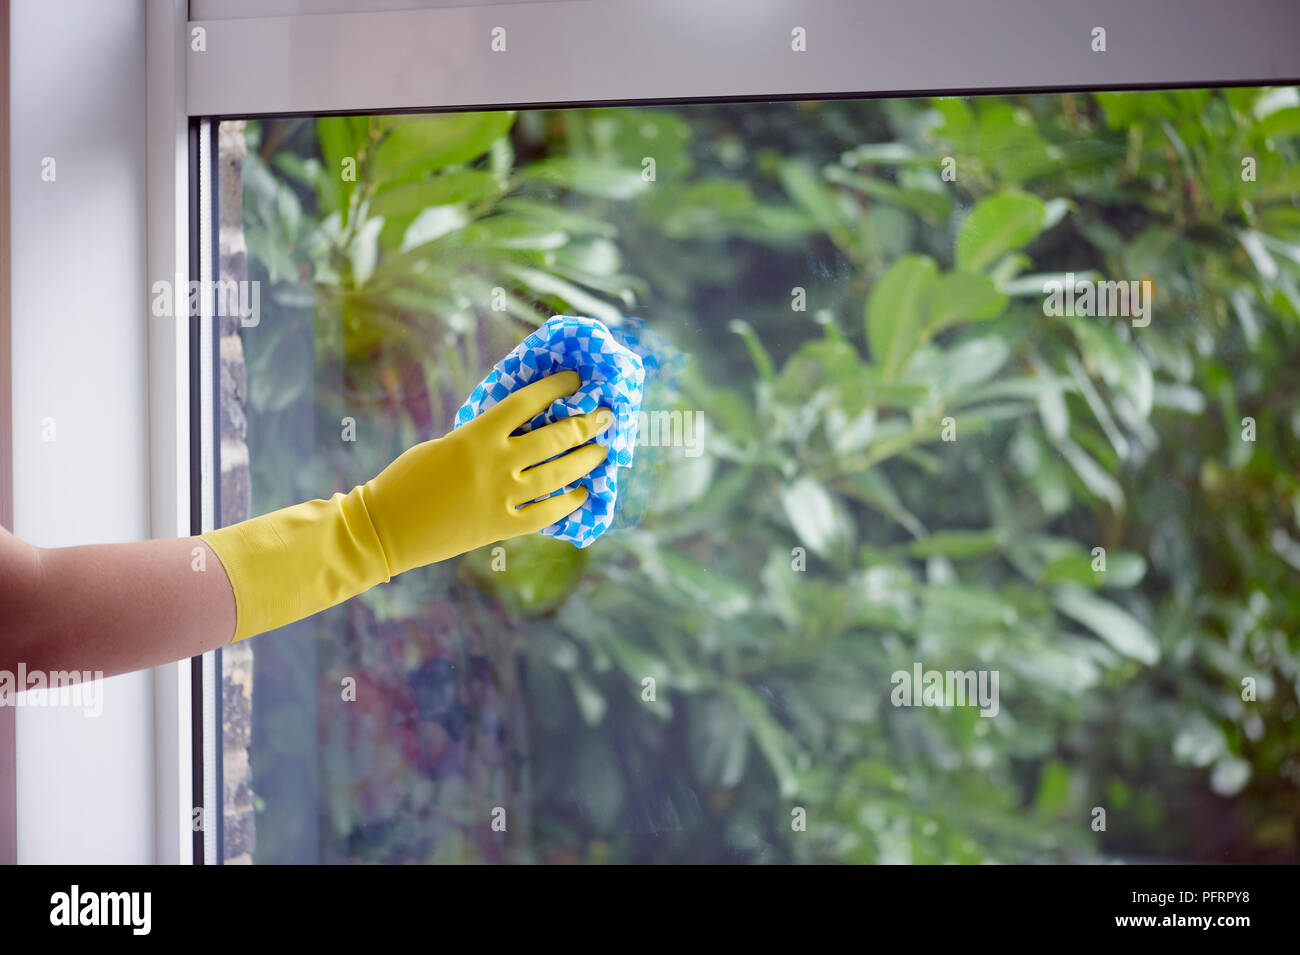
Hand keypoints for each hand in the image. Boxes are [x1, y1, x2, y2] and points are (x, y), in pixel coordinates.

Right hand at [361, 369, 612, 572]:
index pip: (527, 401)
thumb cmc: (408, 480)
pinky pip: (546, 514)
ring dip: (585, 460)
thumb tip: (520, 432)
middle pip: (554, 438)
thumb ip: (482, 438)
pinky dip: (568, 503)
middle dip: (585, 425)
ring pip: (558, 474)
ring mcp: (501, 496)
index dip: (555, 388)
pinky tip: (581, 493)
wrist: (387, 527)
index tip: (575, 381)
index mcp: (477, 435)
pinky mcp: (502, 526)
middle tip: (605, 417)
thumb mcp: (444, 444)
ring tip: (602, 451)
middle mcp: (495, 462)